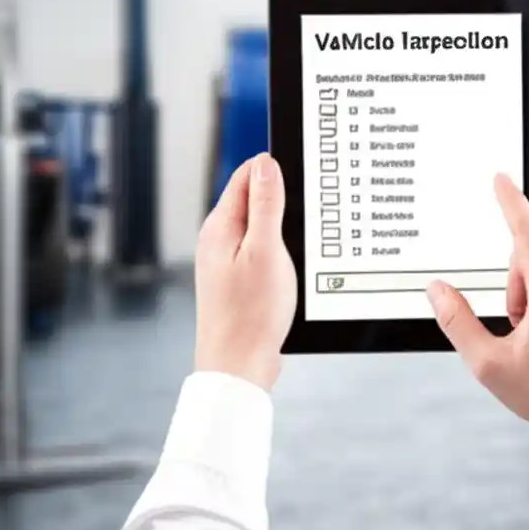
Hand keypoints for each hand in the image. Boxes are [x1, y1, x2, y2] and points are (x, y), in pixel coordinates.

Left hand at [194, 153, 296, 390]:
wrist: (238, 366)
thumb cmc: (251, 315)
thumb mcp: (267, 252)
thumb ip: (266, 205)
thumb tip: (266, 163)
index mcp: (219, 227)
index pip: (246, 176)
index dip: (275, 167)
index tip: (304, 168)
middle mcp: (218, 241)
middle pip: (253, 199)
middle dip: (281, 194)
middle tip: (311, 201)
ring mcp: (227, 261)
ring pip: (259, 226)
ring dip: (282, 223)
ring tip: (304, 233)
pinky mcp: (238, 280)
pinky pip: (262, 249)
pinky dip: (280, 247)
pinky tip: (294, 260)